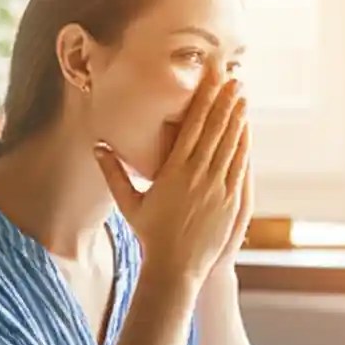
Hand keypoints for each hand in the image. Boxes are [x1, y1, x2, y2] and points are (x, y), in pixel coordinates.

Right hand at [94, 68, 249, 284]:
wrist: (176, 267)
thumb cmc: (150, 235)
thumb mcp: (129, 203)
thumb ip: (113, 173)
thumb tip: (97, 146)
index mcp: (174, 172)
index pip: (192, 127)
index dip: (203, 100)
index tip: (211, 80)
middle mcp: (197, 176)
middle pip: (214, 130)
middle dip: (224, 101)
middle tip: (234, 77)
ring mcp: (217, 188)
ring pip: (230, 145)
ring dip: (237, 118)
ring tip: (243, 96)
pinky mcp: (231, 201)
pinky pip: (239, 166)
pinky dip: (244, 145)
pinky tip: (247, 129)